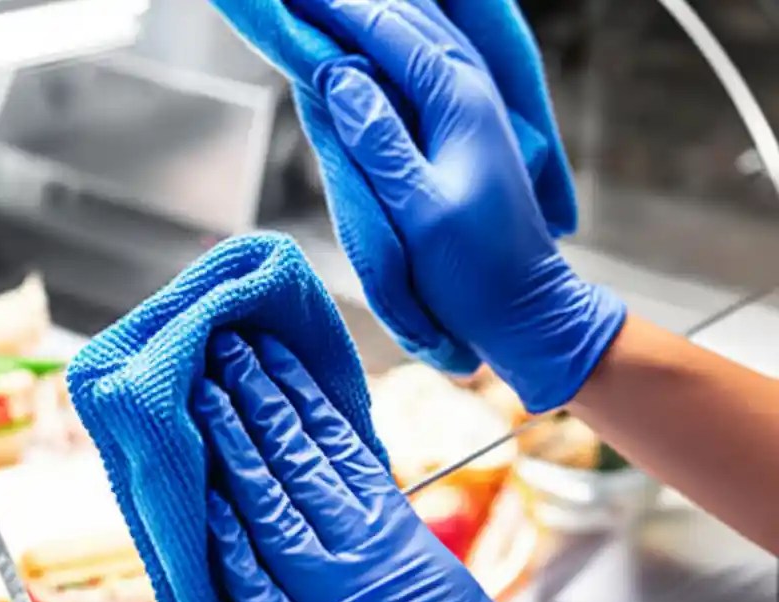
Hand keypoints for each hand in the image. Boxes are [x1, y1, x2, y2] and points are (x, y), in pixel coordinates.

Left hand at [195, 331, 555, 601]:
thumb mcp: (450, 597)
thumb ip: (398, 549)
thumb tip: (365, 511)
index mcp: (402, 538)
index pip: (341, 447)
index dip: (302, 396)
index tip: (276, 355)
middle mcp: (361, 556)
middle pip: (298, 461)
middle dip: (258, 400)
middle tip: (227, 350)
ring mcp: (325, 600)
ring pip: (268, 504)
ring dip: (233, 445)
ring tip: (207, 393)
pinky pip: (249, 583)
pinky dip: (225, 538)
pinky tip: (203, 495)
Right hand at [306, 0, 625, 410]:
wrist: (528, 310)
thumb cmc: (475, 273)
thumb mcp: (419, 211)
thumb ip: (380, 140)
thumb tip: (342, 77)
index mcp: (459, 101)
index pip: (390, 32)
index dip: (340, 9)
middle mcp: (473, 91)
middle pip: (411, 20)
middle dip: (357, 3)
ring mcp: (476, 107)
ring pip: (424, 35)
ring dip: (380, 14)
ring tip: (333, 9)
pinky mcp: (469, 128)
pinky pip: (429, 63)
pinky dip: (398, 44)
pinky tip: (377, 47)